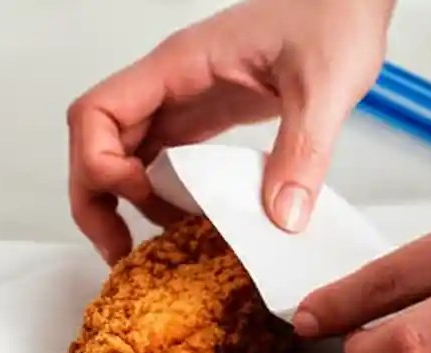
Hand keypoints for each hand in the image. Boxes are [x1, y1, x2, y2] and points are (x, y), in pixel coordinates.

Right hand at [67, 0, 394, 262]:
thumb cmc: (333, 17)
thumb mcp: (326, 85)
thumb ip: (303, 150)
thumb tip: (282, 216)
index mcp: (180, 66)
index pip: (97, 113)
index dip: (100, 165)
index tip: (140, 198)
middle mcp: (171, 84)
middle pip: (98, 141)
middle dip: (98, 199)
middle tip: (121, 252)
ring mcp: (186, 99)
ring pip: (126, 153)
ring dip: (129, 202)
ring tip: (160, 247)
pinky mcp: (208, 115)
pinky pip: (165, 159)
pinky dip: (164, 196)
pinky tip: (190, 225)